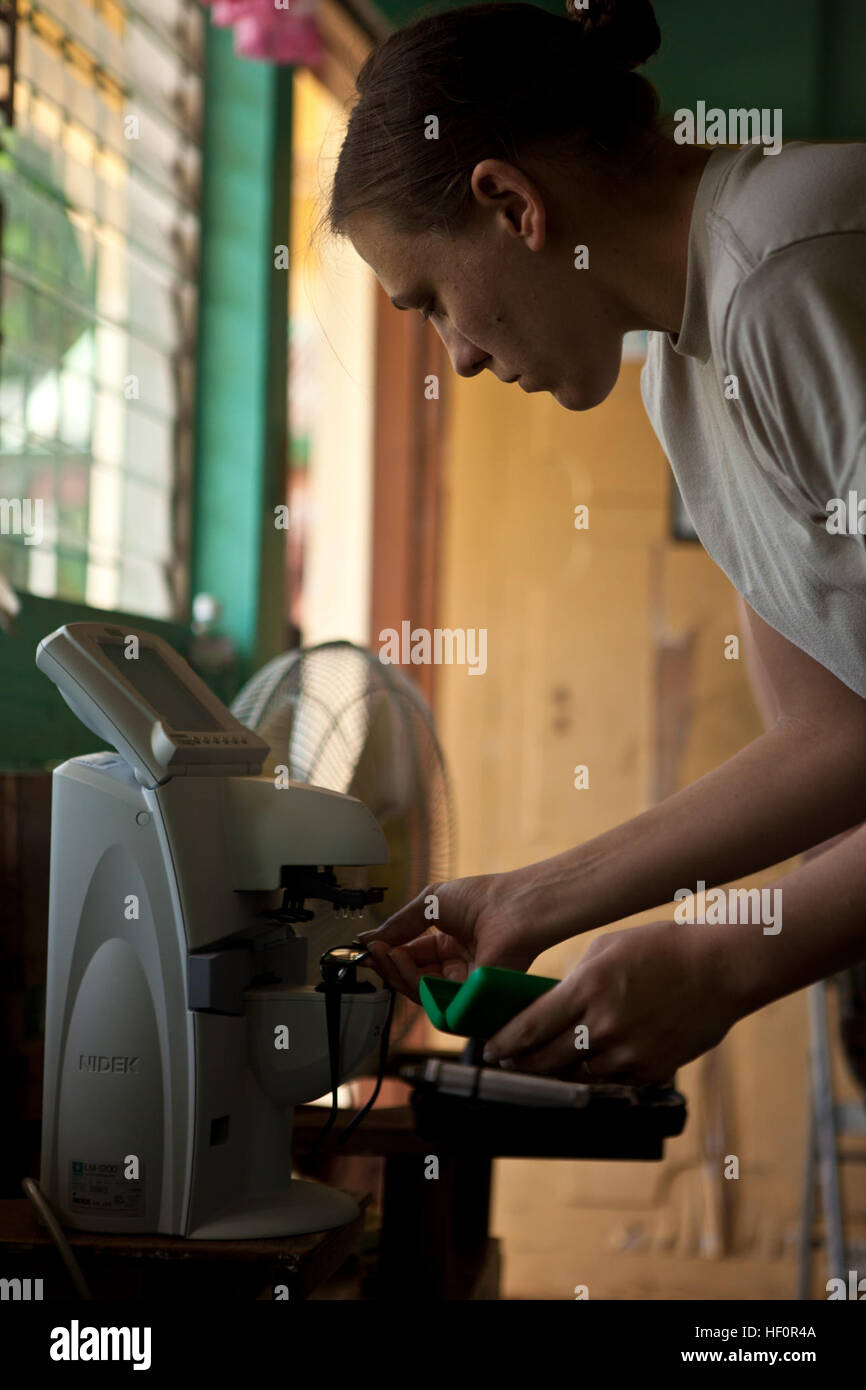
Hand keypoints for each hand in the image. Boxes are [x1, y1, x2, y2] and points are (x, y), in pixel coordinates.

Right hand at [357, 872, 537, 1001]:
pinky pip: (431, 996)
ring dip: (395, 971)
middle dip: (388, 965)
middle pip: (411, 976)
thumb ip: (399, 924)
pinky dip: (411, 979)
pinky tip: (401, 960)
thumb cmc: (483, 898)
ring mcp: (462, 982)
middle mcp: (455, 965)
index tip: (367, 948)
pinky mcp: (467, 996)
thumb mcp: (430, 904)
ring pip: (417, 989)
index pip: (411, 956)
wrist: (511, 906)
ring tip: (385, 952)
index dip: (388, 954)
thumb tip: (369, 939)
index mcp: (449, 943)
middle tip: (371, 952)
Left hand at [482, 918, 740, 1084]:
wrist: (720, 968)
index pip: (530, 1027)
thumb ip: (574, 980)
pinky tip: (587, 1065)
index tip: (490, 1049)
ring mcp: (629, 1052)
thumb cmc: (661, 948)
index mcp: (587, 988)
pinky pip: (610, 1079)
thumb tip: (548, 1007)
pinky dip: (595, 1073)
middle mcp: (603, 1025)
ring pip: (576, 1075)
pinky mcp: (651, 1070)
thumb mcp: (605, 949)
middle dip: (521, 1064)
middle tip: (507, 1062)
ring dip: (555, 1072)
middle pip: (545, 1060)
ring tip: (542, 1066)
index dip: (504, 1043)